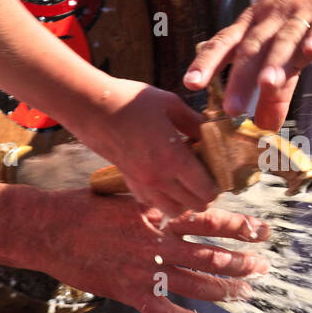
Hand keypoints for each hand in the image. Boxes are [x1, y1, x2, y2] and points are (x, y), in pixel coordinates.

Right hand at [24, 193, 271, 312]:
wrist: (47, 228)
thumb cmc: (84, 206)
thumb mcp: (127, 193)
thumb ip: (158, 201)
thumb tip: (186, 199)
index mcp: (159, 214)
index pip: (211, 220)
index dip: (241, 228)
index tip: (263, 231)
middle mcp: (157, 242)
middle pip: (211, 255)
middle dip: (242, 263)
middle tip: (262, 267)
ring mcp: (144, 270)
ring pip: (195, 284)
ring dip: (225, 290)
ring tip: (245, 292)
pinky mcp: (128, 292)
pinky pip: (163, 311)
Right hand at [73, 77, 218, 216]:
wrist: (92, 107)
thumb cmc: (131, 102)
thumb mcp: (171, 105)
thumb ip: (195, 123)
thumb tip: (214, 133)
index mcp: (173, 158)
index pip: (206, 189)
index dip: (218, 184)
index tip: (219, 170)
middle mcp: (159, 178)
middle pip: (195, 205)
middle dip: (206, 194)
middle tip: (207, 175)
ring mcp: (142, 183)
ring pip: (173, 210)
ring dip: (185, 200)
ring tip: (187, 181)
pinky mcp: (129, 182)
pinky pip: (152, 203)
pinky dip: (163, 198)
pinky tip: (165, 180)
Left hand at [184, 0, 311, 129]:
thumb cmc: (308, 1)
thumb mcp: (285, 40)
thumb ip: (276, 85)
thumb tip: (264, 125)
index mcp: (256, 22)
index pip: (225, 43)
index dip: (207, 63)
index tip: (190, 84)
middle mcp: (274, 17)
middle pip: (253, 48)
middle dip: (240, 79)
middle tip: (232, 108)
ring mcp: (303, 13)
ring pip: (285, 40)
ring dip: (275, 62)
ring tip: (265, 85)